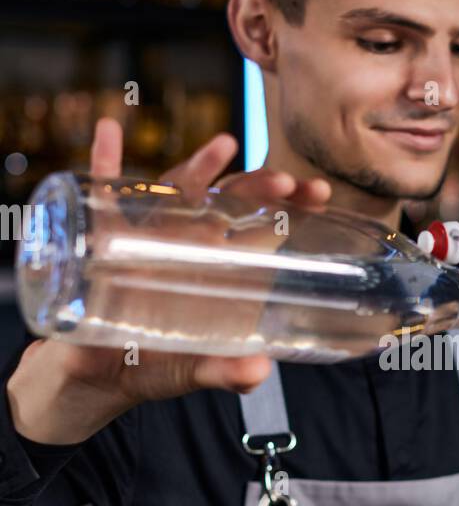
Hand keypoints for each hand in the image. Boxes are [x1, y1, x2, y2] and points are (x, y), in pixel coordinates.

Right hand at [8, 118, 331, 443]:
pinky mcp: (103, 236)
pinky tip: (108, 130)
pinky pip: (103, 192)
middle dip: (258, 186)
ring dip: (200, 165)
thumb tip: (259, 371)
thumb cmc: (154, 366)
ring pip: (178, 190)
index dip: (289, 207)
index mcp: (217, 266)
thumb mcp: (193, 372)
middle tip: (285, 182)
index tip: (316, 194)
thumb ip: (225, 372)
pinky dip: (103, 160)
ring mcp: (148, 233)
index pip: (261, 226)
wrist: (95, 374)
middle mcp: (188, 242)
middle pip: (229, 201)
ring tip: (225, 145)